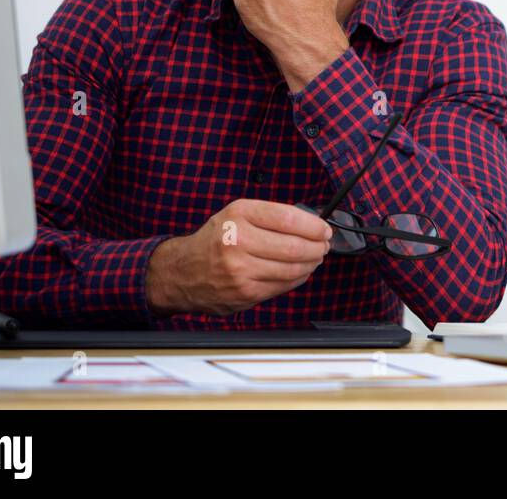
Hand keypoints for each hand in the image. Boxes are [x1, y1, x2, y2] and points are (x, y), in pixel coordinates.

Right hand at [146, 199, 334, 316]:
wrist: (182, 272)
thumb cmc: (216, 239)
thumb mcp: (238, 213)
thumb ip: (272, 216)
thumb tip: (313, 225)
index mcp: (239, 215)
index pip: (289, 218)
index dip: (314, 225)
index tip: (324, 229)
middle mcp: (238, 241)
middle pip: (294, 246)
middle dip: (317, 247)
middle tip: (324, 245)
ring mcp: (240, 270)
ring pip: (292, 269)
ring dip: (311, 264)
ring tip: (314, 258)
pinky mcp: (244, 293)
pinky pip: (283, 286)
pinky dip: (298, 278)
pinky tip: (299, 272)